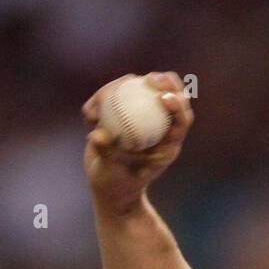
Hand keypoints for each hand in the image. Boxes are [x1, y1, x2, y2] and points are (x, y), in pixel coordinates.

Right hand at [82, 72, 193, 213]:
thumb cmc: (116, 187)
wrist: (109, 190)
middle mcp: (157, 128)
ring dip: (119, 87)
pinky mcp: (123, 114)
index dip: (177, 104)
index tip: (164, 97)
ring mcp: (141, 119)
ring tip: (96, 107)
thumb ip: (106, 153)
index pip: (181, 120)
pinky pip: (114, 97)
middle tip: (148, 79)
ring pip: (139, 90)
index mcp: (166, 144)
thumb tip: (97, 135)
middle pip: (169, 96)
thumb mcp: (111, 173)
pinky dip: (99, 100)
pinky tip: (87, 115)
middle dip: (164, 81)